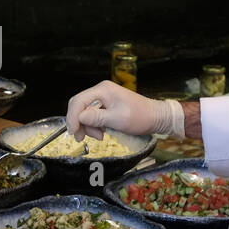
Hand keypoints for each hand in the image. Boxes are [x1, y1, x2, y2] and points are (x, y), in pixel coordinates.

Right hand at [66, 80, 183, 139]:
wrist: (156, 117)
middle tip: (82, 138)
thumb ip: (97, 118)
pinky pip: (92, 115)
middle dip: (79, 123)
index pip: (79, 101)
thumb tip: (80, 117)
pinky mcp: (106, 105)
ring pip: (84, 112)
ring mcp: (103, 97)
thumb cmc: (141, 117)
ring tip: (100, 136)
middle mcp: (101, 91)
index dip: (73, 117)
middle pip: (79, 106)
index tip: (74, 133)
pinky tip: (102, 132)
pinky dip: (94, 125)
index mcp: (103, 90)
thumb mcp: (118, 119)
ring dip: (88, 126)